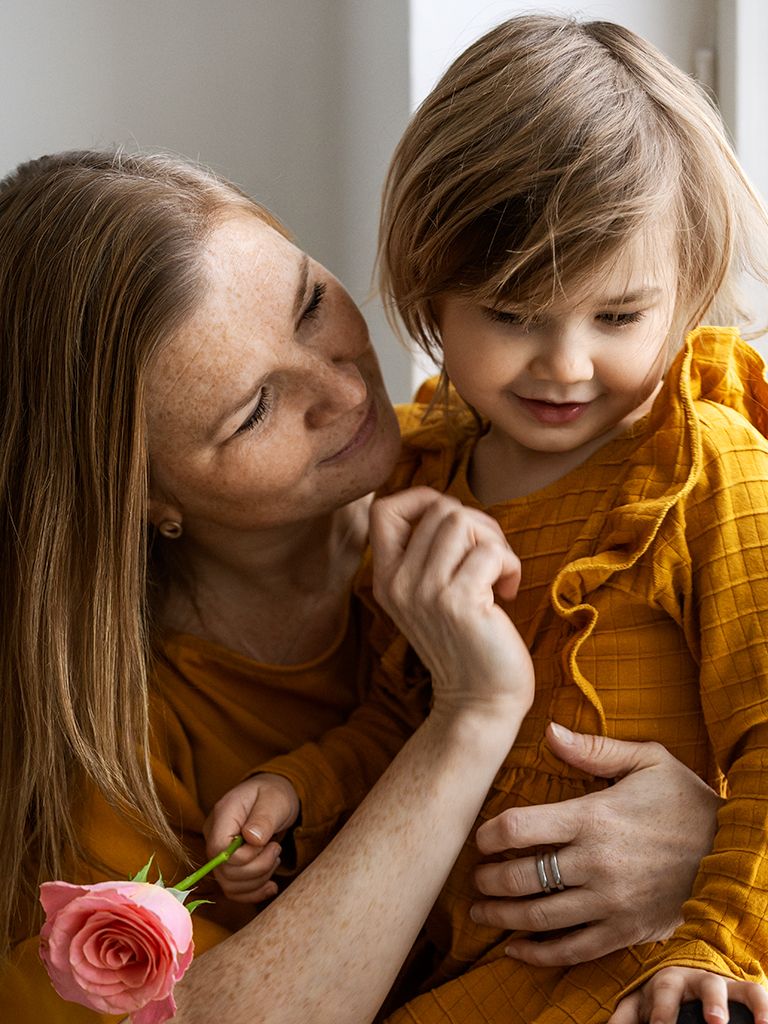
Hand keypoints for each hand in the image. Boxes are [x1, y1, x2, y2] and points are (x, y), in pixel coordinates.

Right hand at [203, 773, 299, 902]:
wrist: (272, 798)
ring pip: (229, 885)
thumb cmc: (273, 795)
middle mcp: (213, 835)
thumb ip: (263, 818)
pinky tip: (271, 886)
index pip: (218, 849)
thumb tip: (252, 839)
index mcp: (222, 814)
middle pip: (225, 871)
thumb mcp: (275, 800)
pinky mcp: (227, 866)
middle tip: (276, 849)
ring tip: (274, 858)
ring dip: (258, 880)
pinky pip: (233, 891)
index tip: (267, 844)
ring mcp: (218, 853)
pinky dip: (254, 893)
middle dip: (258, 868)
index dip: (243, 856)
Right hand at [370, 487, 533, 721]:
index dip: (424, 500)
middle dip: (478, 525)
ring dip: (495, 542)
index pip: (383, 508)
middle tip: (491, 560)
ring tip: (499, 574)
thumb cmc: (467, 641)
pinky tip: (509, 592)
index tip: (455, 528)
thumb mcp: (429, 595)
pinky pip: (491, 551)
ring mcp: (425, 592)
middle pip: (440, 508)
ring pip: (463, 520)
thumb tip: (451, 507)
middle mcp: (398, 582)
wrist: (479, 702)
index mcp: (386, 577)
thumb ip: (427, 554)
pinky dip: (510, 565)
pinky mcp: (459, 602)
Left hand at [471, 723, 721, 964]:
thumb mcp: (647, 761)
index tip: (479, 837)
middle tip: (475, 877)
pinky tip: (514, 947)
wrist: (732, 849)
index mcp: (593, 817)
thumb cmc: (685, 799)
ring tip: (481, 910)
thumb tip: (549, 730)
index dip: (488, 834)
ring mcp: (610, 902)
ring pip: (540, 917)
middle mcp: (596, 863)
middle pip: (521, 876)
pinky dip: (538, 954)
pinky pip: (573, 950)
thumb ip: (593, 749)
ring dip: (502, 916)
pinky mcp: (626, 930)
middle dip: (488, 878)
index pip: (519, 828)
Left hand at [608, 967, 767, 1023]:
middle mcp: (697, 980)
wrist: (685, 978)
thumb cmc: (661, 998)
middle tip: (716, 1021)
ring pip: (737, 987)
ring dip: (746, 1003)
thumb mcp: (641, 1006)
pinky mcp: (742, 993)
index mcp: (668, 981)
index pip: (665, 992)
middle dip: (712, 1003)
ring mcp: (722, 985)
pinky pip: (756, 993)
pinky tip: (767, 1023)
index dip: (664, 1012)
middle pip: (705, 985)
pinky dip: (764, 1006)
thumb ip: (625, 1018)